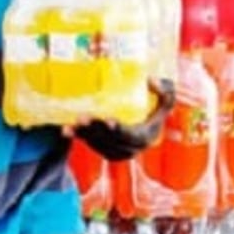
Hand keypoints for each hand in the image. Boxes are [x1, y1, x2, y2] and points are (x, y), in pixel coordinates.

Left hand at [62, 78, 176, 161]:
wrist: (144, 123)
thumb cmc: (153, 107)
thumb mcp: (165, 98)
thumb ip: (165, 91)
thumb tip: (151, 81)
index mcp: (146, 136)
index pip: (132, 136)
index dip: (120, 130)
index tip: (110, 120)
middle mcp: (132, 149)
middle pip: (111, 141)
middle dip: (96, 131)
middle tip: (82, 118)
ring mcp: (118, 152)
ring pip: (99, 145)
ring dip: (84, 135)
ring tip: (71, 125)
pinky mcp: (106, 151)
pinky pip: (92, 146)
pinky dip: (80, 138)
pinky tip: (68, 130)